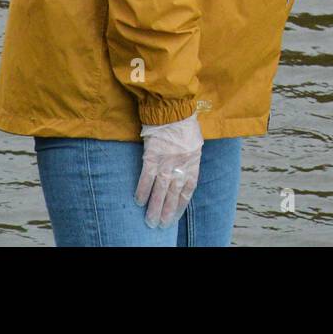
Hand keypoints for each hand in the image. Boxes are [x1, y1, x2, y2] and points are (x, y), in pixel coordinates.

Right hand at [137, 112, 202, 228]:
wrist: (172, 108)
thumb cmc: (184, 123)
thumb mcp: (194, 142)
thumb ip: (190, 158)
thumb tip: (184, 170)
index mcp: (193, 162)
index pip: (188, 189)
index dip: (181, 204)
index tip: (175, 216)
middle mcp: (180, 165)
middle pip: (173, 193)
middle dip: (167, 211)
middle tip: (160, 225)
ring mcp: (166, 161)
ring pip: (160, 190)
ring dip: (154, 207)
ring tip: (150, 221)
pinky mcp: (152, 156)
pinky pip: (146, 177)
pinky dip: (142, 190)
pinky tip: (138, 201)